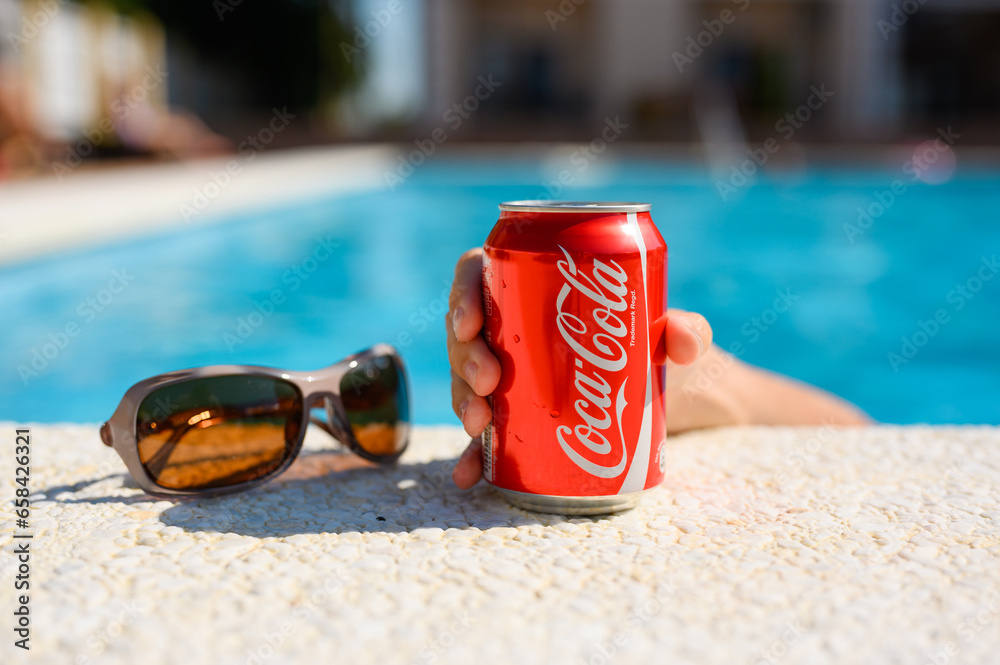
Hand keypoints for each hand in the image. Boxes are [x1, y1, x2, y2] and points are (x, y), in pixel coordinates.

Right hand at [445, 248, 713, 488]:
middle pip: (467, 332)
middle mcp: (513, 328)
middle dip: (465, 358)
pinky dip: (472, 456)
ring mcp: (510, 375)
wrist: (675, 401)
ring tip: (479, 423)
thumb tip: (683, 343)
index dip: (464, 294)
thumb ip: (689, 331)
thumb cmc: (663, 348)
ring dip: (462, 401)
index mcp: (532, 286)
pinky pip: (486, 436)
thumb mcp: (677, 336)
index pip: (480, 274)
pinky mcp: (517, 419)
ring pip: (468, 381)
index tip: (472, 322)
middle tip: (489, 380)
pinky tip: (468, 475)